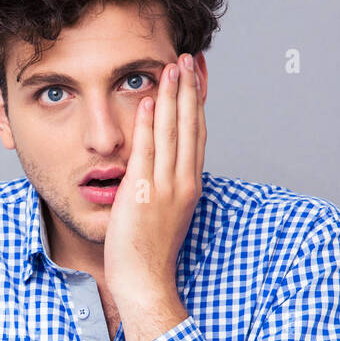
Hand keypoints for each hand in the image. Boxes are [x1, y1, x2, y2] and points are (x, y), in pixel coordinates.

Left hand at [103, 52, 206, 311]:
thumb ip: (165, 189)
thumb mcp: (165, 215)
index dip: (198, 103)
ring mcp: (164, 187)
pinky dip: (147, 124)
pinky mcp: (141, 193)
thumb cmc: (150, 255)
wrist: (147, 281)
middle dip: (189, 89)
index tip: (197, 77)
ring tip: (170, 67)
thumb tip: (160, 171)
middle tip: (187, 58)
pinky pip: (146, 152)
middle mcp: (182, 183)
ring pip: (171, 132)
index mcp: (189, 186)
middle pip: (189, 126)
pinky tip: (147, 101)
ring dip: (171, 97)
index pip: (197, 135)